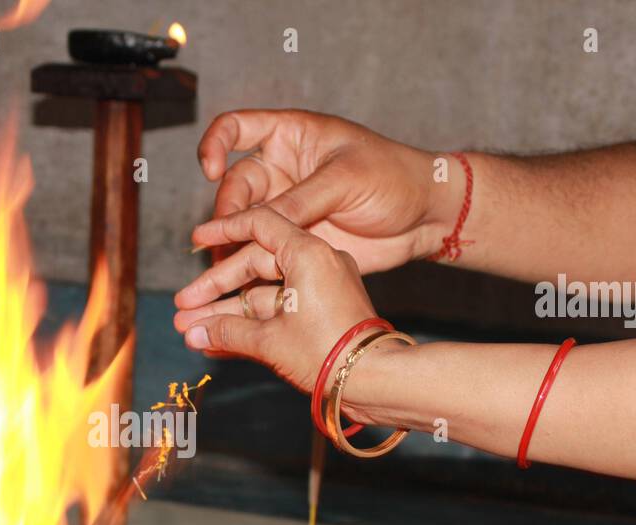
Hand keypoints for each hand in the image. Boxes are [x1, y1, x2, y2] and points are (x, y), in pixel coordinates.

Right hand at [174, 205, 384, 394]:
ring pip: (263, 296)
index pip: (258, 224)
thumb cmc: (330, 353)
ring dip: (228, 315)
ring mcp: (322, 290)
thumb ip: (226, 333)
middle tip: (183, 311)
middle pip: (254, 267)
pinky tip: (216, 344)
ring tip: (192, 333)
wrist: (376, 382)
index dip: (223, 231)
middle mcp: (317, 264)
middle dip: (214, 292)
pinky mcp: (324, 314)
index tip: (196, 240)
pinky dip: (251, 326)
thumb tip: (193, 333)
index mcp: (309, 253)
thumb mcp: (270, 341)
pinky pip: (279, 314)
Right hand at [186, 109, 449, 297]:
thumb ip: (299, 200)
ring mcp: (285, 208)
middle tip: (214, 243)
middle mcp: (280, 170)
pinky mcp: (293, 241)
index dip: (214, 145)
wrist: (425, 218)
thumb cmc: (395, 177)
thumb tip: (251, 224)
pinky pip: (259, 254)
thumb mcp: (346, 179)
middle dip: (222, 215)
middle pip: (233, 188)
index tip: (210, 171)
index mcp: (290, 137)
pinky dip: (244, 270)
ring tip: (215, 274)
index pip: (235, 128)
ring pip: (241, 226)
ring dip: (225, 248)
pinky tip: (234, 286)